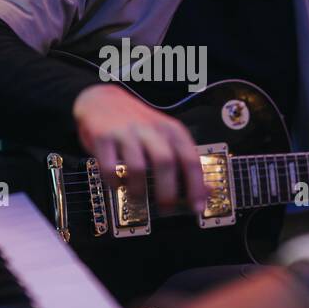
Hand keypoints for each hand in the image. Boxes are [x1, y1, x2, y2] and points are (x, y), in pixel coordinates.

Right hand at [73, 83, 206, 212]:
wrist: (101, 98)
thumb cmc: (137, 124)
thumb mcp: (165, 136)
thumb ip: (184, 161)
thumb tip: (207, 191)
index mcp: (171, 130)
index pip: (190, 159)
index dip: (195, 186)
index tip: (197, 207)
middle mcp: (150, 129)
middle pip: (165, 162)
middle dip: (168, 192)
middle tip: (166, 209)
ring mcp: (126, 132)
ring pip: (138, 166)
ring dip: (139, 190)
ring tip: (138, 199)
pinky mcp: (103, 136)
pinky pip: (110, 166)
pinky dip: (115, 182)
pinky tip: (117, 184)